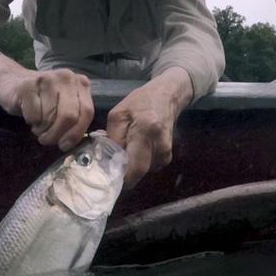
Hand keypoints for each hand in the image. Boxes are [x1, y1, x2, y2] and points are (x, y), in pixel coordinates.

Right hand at [0, 68, 94, 150]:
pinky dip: (31, 121)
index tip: (65, 145)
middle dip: (56, 134)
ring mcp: (47, 79)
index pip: (87, 112)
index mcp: (81, 83)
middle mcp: (67, 78)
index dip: (76, 133)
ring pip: (50, 118)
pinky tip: (29, 114)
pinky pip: (34, 116)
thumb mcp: (65, 105)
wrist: (12, 81)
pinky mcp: (27, 86)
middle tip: (47, 139)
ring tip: (38, 123)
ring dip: (42, 129)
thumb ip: (75, 118)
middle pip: (69, 116)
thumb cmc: (42, 99)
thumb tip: (71, 142)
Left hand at [106, 68, 190, 187]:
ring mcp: (166, 153)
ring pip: (143, 171)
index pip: (136, 168)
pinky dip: (139, 161)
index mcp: (145, 132)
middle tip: (111, 164)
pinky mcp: (167, 157)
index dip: (122, 178)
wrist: (167, 96)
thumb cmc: (140, 102)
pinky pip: (148, 167)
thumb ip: (113, 138)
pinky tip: (137, 148)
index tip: (108, 178)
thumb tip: (110, 160)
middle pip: (138, 172)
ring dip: (131, 166)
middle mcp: (160, 146)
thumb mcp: (118, 115)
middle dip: (124, 172)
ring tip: (126, 150)